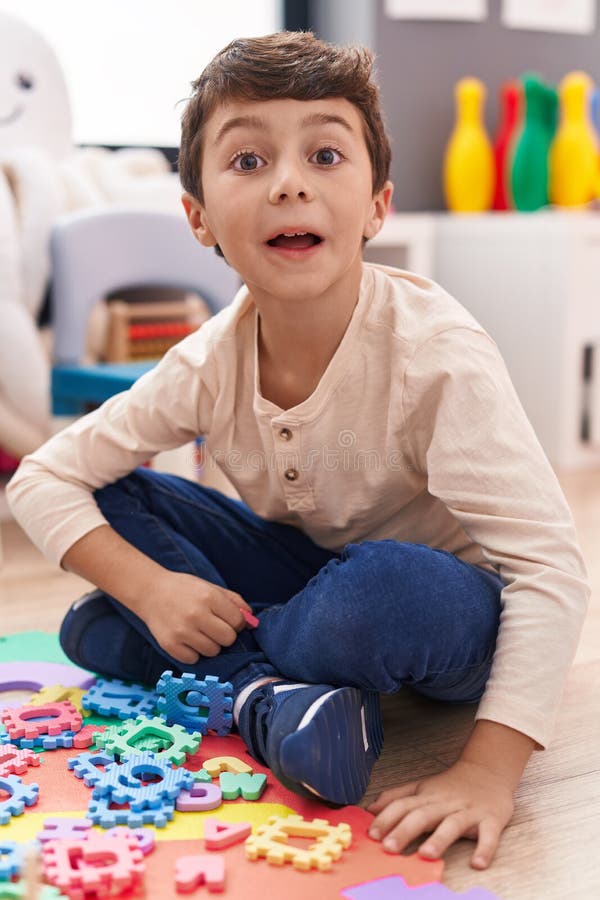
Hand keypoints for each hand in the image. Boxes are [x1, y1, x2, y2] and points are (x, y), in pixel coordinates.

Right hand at [142, 570, 253, 663]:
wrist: (150, 592)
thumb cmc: (185, 590)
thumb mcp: (211, 587)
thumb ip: (234, 602)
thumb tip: (251, 621)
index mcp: (209, 597)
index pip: (237, 621)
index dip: (236, 623)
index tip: (227, 620)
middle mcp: (196, 614)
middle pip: (228, 639)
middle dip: (225, 635)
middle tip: (214, 628)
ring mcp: (182, 631)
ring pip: (213, 651)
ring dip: (210, 644)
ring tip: (199, 632)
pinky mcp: (170, 645)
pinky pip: (194, 659)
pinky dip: (194, 652)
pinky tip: (187, 639)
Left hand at [366, 759, 514, 868]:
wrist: (487, 771)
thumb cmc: (450, 786)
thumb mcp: (421, 787)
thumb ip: (396, 797)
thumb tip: (370, 808)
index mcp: (427, 796)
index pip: (403, 805)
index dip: (386, 818)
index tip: (371, 834)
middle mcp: (445, 803)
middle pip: (422, 815)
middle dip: (404, 831)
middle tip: (388, 848)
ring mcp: (468, 811)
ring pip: (453, 824)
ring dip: (439, 839)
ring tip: (426, 854)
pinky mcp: (491, 820)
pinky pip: (488, 835)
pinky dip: (485, 849)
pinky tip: (478, 864)